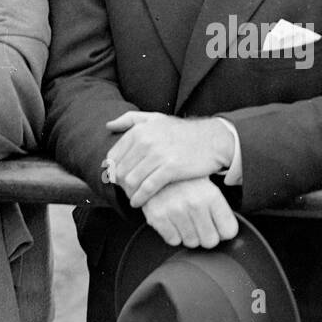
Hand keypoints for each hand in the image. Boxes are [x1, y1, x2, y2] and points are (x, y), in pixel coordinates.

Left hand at [105, 111, 233, 207]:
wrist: (212, 140)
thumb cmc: (182, 132)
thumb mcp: (156, 118)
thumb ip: (131, 119)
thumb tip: (109, 126)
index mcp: (139, 130)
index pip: (113, 156)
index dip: (113, 171)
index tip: (119, 179)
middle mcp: (146, 141)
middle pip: (121, 170)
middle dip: (121, 184)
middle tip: (126, 191)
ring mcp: (158, 155)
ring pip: (132, 181)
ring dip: (129, 193)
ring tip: (133, 197)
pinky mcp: (170, 169)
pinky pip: (147, 188)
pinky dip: (140, 198)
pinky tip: (139, 202)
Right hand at [141, 177, 238, 248]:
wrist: (157, 168)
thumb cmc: (187, 181)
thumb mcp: (210, 187)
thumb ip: (222, 209)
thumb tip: (229, 232)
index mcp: (211, 195)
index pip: (229, 231)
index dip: (223, 231)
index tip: (218, 226)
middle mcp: (194, 203)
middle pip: (210, 241)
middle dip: (206, 235)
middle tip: (200, 223)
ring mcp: (175, 210)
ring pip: (191, 242)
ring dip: (189, 234)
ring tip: (185, 219)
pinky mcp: (158, 216)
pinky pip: (173, 240)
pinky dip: (173, 234)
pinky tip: (173, 220)